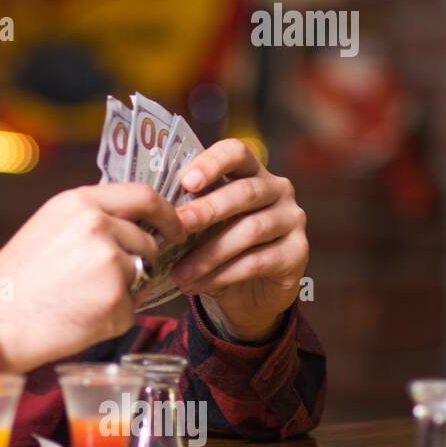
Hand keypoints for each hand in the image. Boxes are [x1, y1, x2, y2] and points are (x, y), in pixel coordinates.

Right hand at [0, 184, 186, 372]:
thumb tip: (131, 225)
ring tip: (79, 298)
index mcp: (80, 202)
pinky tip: (79, 316)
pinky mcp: (117, 301)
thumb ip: (89, 218)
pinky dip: (113, 316)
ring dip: (121, 289)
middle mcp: (100, 226)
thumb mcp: (49, 227)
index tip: (175, 228)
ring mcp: (111, 264)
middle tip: (105, 279)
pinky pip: (132, 308)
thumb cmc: (15, 279)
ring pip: (140, 276)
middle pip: (146, 242)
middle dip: (138, 261)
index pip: (144, 196)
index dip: (166, 213)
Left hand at [170, 139, 308, 341]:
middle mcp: (277, 189)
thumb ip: (185, 212)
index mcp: (250, 172)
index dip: (212, 162)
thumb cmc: (216, 248)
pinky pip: (258, 261)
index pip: (237, 152)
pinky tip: (198, 285)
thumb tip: (148, 211)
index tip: (186, 182)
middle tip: (179, 225)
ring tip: (179, 273)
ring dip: (209, 253)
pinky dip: (223, 274)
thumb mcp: (199, 227)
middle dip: (208, 209)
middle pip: (245, 192)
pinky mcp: (298, 253)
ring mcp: (292, 220)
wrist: (248, 294)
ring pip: (250, 230)